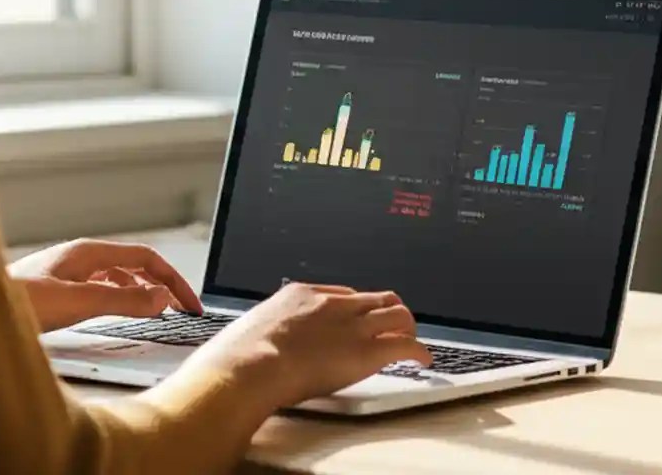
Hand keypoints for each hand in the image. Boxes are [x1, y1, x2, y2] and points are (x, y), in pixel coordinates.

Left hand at [8, 238, 202, 331]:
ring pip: (119, 276)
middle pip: (136, 265)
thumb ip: (123, 300)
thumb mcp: (78, 302)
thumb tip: (162, 298)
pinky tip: (119, 310)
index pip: (147, 258)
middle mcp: (81, 257)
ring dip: (144, 290)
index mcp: (89, 252)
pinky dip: (122, 297)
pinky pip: (103, 287)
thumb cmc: (15, 303)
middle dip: (163, 284)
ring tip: (159, 310)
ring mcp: (69, 271)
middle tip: (183, 308)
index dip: (173, 280)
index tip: (190, 304)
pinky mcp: (58, 288)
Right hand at [177, 283, 430, 410]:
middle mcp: (333, 305)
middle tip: (392, 327)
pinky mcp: (368, 351)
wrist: (249, 367)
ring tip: (411, 340)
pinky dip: (419, 351)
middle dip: (387, 311)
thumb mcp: (249, 331)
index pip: (342, 294)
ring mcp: (352, 326)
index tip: (356, 321)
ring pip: (397, 314)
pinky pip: (406, 345)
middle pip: (375, 297)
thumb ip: (264, 333)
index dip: (354, 309)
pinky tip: (423, 359)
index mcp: (301, 295)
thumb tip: (253, 347)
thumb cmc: (238, 357)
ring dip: (407, 327)